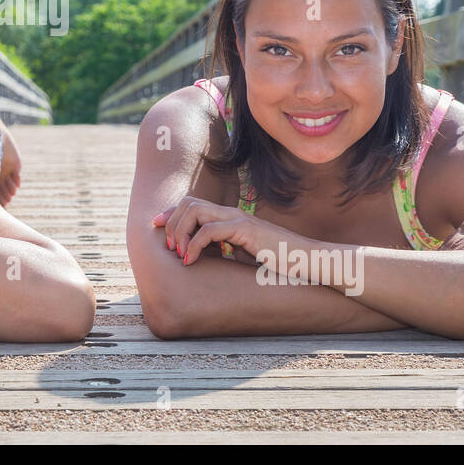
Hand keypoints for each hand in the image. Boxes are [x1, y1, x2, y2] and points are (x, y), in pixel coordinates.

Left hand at [152, 195, 299, 266]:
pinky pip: (210, 231)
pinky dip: (194, 245)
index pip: (193, 203)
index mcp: (230, 217)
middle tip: (169, 246)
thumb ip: (225, 250)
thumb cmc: (279, 261)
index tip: (156, 226)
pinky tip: (191, 260)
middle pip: (189, 203)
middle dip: (171, 222)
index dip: (171, 212)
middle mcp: (232, 213)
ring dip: (180, 232)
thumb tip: (204, 258)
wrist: (307, 261)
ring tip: (179, 253)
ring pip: (195, 211)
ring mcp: (239, 219)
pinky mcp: (246, 230)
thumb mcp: (244, 255)